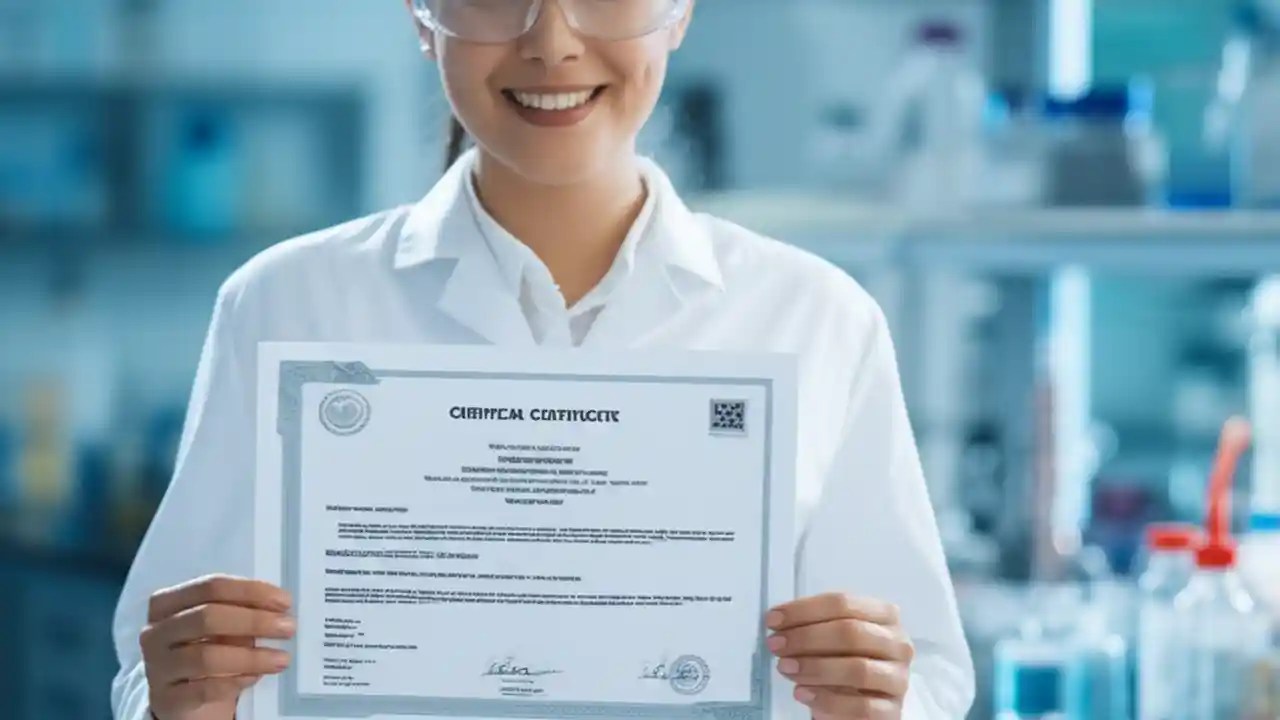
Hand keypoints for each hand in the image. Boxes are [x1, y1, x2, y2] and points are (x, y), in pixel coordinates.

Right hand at [141, 575, 295, 719]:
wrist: (184, 699)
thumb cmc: (208, 649)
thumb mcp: (221, 627)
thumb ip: (241, 612)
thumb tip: (280, 609)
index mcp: (167, 603)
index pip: (211, 587)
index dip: (250, 591)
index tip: (284, 601)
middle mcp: (155, 632)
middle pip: (207, 617)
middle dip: (254, 620)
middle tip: (288, 627)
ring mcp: (157, 667)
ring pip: (206, 656)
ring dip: (251, 656)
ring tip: (281, 658)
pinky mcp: (166, 699)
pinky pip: (204, 689)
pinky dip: (235, 682)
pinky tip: (255, 678)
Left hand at [766, 593, 913, 719]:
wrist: (863, 701)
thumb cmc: (845, 659)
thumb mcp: (832, 637)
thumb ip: (813, 625)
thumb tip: (777, 620)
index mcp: (884, 615)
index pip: (843, 604)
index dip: (804, 610)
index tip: (773, 620)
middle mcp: (897, 643)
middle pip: (851, 633)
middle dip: (807, 638)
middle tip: (776, 645)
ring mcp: (898, 678)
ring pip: (857, 669)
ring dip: (815, 667)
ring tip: (785, 668)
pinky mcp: (892, 710)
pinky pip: (861, 706)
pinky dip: (827, 700)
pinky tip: (802, 693)